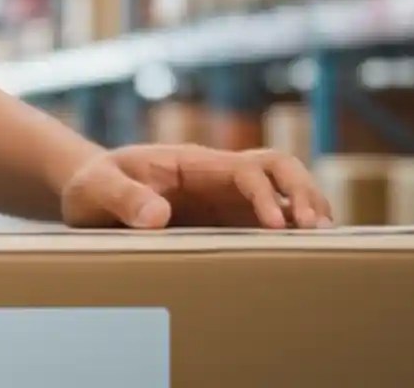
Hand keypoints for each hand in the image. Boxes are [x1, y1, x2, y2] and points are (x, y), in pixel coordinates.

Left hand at [60, 144, 332, 229]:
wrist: (89, 191)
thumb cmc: (92, 186)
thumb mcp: (95, 189)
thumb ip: (122, 197)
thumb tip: (158, 218)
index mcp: (190, 163)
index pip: (243, 169)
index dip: (265, 194)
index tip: (276, 225)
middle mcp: (215, 175)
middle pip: (276, 166)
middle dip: (303, 190)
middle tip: (317, 227)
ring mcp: (223, 195)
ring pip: (281, 187)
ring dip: (306, 204)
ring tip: (325, 238)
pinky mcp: (224, 216)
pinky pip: (269, 215)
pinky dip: (291, 226)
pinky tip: (304, 250)